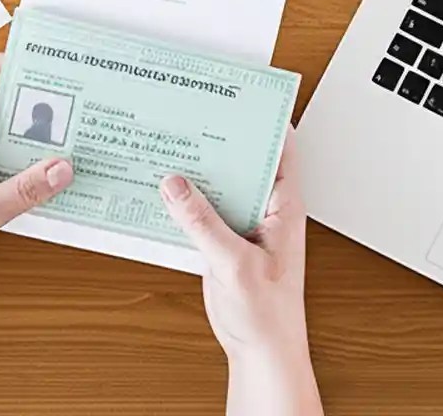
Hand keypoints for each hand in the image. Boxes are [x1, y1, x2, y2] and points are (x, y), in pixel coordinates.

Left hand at [0, 54, 73, 289]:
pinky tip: (51, 173)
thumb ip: (23, 192)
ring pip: (10, 127)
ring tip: (78, 143)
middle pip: (9, 99)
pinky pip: (4, 149)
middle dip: (46, 102)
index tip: (62, 66)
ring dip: (41, 135)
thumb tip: (64, 167)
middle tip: (85, 111)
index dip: (24, 62)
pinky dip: (28, 157)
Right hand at [160, 131, 322, 414]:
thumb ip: (202, 222)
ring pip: (218, 182)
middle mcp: (265, 207)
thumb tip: (175, 184)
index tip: (240, 92)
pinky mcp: (222, 239)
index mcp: (284, 205)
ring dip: (196, 168)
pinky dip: (182, 199)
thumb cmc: (268, 313)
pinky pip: (201, 209)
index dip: (264, 117)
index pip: (281, 146)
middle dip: (218, 137)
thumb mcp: (234, 264)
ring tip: (168, 141)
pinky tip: (159, 189)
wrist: (261, 350)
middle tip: (190, 110)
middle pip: (243, 158)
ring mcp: (242, 222)